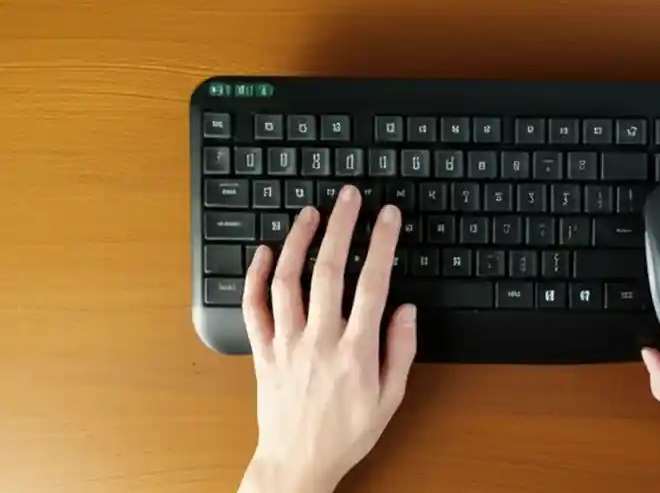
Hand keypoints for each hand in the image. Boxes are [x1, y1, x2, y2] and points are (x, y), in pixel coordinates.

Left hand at [238, 186, 416, 492]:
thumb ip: (401, 350)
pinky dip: (256, 276)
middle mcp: (319, 341)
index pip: (372, 284)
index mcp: (356, 351)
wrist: (297, 463)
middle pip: (328, 271)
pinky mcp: (262, 352)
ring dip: (298, 241)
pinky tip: (266, 251)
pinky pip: (253, 308)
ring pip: (288, 281)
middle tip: (349, 197)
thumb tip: (406, 310)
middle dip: (341, 227)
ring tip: (311, 213)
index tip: (388, 216)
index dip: (382, 244)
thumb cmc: (346, 433)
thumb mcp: (391, 398)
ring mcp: (287, 344)